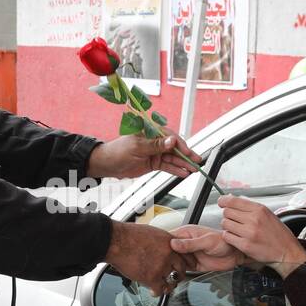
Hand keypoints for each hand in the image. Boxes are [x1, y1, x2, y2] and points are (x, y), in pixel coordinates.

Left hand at [87, 132, 202, 180]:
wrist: (107, 165)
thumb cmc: (118, 151)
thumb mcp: (137, 147)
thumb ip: (155, 145)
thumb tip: (171, 140)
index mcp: (151, 132)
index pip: (170, 137)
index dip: (180, 145)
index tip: (188, 152)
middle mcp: (155, 141)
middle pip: (174, 148)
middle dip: (186, 155)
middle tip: (197, 162)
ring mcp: (155, 153)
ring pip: (173, 158)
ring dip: (183, 164)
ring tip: (193, 170)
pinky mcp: (154, 163)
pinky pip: (167, 166)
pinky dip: (175, 170)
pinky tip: (183, 173)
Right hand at [106, 221, 189, 293]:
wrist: (116, 241)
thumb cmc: (129, 235)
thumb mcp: (152, 232)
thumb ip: (161, 242)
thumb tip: (162, 246)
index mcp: (170, 242)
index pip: (186, 255)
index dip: (185, 263)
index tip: (181, 267)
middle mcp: (168, 255)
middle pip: (181, 270)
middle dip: (178, 275)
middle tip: (174, 278)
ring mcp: (161, 267)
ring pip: (172, 281)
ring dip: (168, 286)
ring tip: (164, 286)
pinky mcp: (151, 277)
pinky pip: (160, 290)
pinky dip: (157, 292)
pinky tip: (153, 291)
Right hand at [169, 225, 243, 271]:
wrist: (235, 254)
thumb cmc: (225, 242)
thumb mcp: (207, 241)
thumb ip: (190, 244)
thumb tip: (174, 243)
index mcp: (187, 233)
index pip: (168, 237)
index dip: (162, 245)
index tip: (159, 252)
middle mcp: (185, 243)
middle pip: (168, 251)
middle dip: (166, 258)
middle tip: (166, 265)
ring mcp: (188, 254)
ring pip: (173, 261)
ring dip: (171, 266)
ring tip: (172, 270)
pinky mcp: (192, 264)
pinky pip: (181, 269)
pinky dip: (178, 272)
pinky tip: (178, 274)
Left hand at [217, 195, 305, 274]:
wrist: (286, 251)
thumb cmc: (277, 233)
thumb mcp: (267, 214)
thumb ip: (250, 207)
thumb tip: (231, 198)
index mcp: (259, 210)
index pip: (233, 201)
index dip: (224, 200)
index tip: (221, 202)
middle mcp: (254, 219)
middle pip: (227, 212)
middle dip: (228, 215)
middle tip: (233, 220)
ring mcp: (249, 233)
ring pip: (225, 224)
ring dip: (228, 226)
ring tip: (236, 229)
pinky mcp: (245, 245)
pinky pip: (227, 236)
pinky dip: (229, 236)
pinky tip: (236, 237)